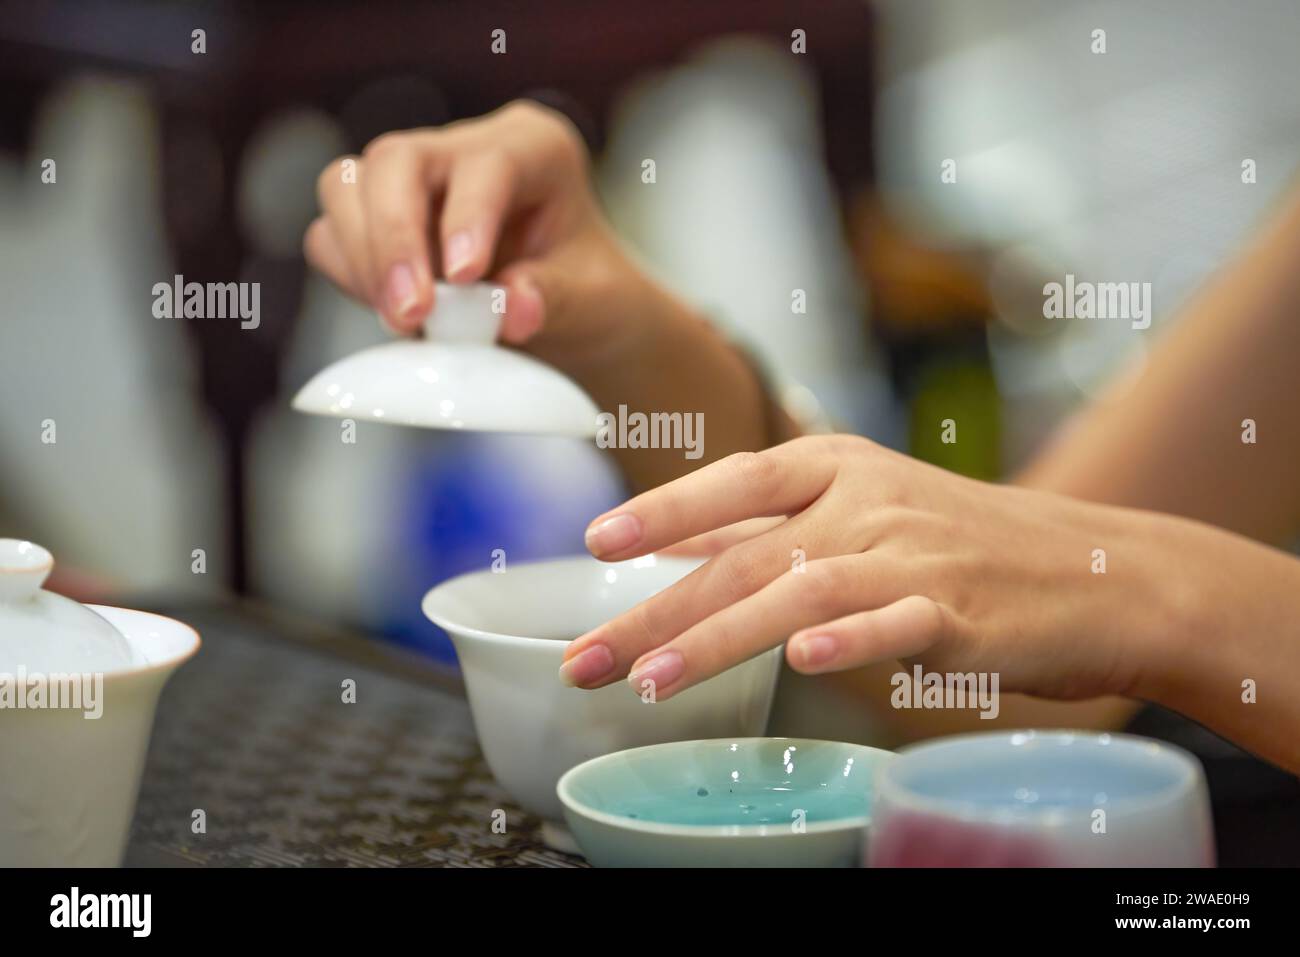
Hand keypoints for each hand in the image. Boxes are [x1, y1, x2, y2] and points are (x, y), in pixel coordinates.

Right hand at [304, 100, 645, 371]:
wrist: (568, 315)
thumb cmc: (587, 292)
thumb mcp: (595, 301)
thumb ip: (556, 299)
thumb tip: (514, 307)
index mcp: (534, 148)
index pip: (486, 163)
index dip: (468, 217)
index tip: (464, 277)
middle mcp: (465, 150)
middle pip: (394, 160)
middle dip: (393, 240)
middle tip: (411, 315)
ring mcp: (413, 181)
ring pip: (346, 187)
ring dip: (364, 261)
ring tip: (408, 322)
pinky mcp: (375, 219)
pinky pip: (331, 236)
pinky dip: (351, 278)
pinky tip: (396, 314)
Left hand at [559, 434, 1180, 704]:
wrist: (1098, 573)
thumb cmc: (963, 546)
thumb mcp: (863, 510)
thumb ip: (770, 525)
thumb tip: (669, 543)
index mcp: (841, 467)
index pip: (736, 478)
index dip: (662, 510)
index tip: (594, 541)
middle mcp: (869, 501)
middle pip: (745, 553)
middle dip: (656, 609)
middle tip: (585, 658)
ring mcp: (914, 554)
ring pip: (801, 589)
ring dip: (721, 636)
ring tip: (652, 680)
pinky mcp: (961, 610)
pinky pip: (896, 622)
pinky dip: (848, 638)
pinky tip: (802, 657)